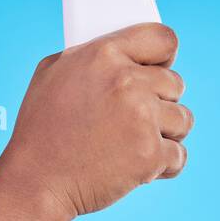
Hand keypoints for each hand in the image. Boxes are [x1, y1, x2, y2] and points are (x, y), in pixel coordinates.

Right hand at [0, 23, 192, 220]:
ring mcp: (142, 118)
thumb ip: (91, 55)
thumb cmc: (41, 128)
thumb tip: (121, 52)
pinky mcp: (150, 154)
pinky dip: (163, 164)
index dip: (164, 57)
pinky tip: (136, 165)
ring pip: (183, 119)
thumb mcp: (53, 72)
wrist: (37, 181)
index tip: (160, 69)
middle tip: (135, 118)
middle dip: (160, 101)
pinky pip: (178, 154)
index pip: (163, 39)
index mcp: (104, 54)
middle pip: (176, 83)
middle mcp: (127, 82)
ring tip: (134, 142)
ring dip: (165, 132)